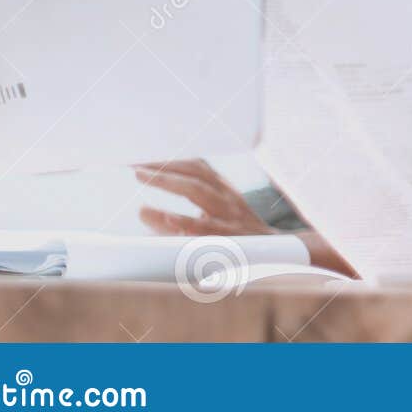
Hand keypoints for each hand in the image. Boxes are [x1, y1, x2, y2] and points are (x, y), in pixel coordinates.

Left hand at [135, 159, 271, 237]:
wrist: (276, 252)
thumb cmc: (235, 234)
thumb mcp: (208, 219)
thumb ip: (174, 218)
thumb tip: (140, 212)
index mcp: (222, 189)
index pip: (195, 166)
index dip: (169, 161)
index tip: (138, 160)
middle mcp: (227, 197)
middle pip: (195, 175)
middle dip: (165, 170)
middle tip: (134, 169)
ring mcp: (231, 216)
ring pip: (201, 194)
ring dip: (171, 188)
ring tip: (143, 192)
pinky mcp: (233, 238)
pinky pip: (210, 229)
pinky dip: (190, 224)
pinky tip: (171, 221)